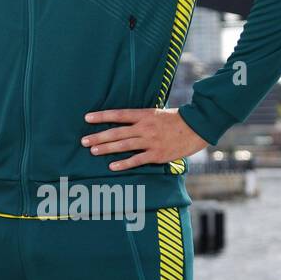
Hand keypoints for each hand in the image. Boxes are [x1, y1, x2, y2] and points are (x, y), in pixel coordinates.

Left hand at [81, 107, 207, 169]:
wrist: (196, 128)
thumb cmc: (176, 120)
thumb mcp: (157, 113)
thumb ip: (141, 118)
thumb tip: (124, 121)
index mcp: (145, 115)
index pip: (118, 114)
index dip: (102, 116)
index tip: (87, 118)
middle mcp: (145, 127)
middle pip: (117, 132)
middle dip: (98, 136)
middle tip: (84, 141)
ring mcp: (150, 142)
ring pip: (123, 145)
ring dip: (106, 149)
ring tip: (92, 151)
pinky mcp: (157, 155)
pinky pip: (137, 160)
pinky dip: (123, 163)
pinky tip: (112, 166)